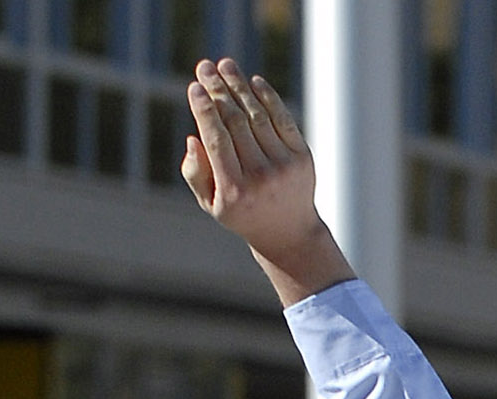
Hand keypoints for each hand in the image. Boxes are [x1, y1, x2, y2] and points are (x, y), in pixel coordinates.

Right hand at [181, 58, 353, 306]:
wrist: (289, 233)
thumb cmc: (242, 213)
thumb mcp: (212, 204)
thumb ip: (196, 173)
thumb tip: (193, 137)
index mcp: (234, 190)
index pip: (216, 140)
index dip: (204, 110)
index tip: (194, 87)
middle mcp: (260, 177)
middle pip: (235, 122)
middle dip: (218, 90)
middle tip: (205, 67)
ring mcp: (283, 167)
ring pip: (257, 116)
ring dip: (239, 86)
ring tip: (225, 66)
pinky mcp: (302, 158)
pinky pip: (282, 120)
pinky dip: (267, 98)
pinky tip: (253, 82)